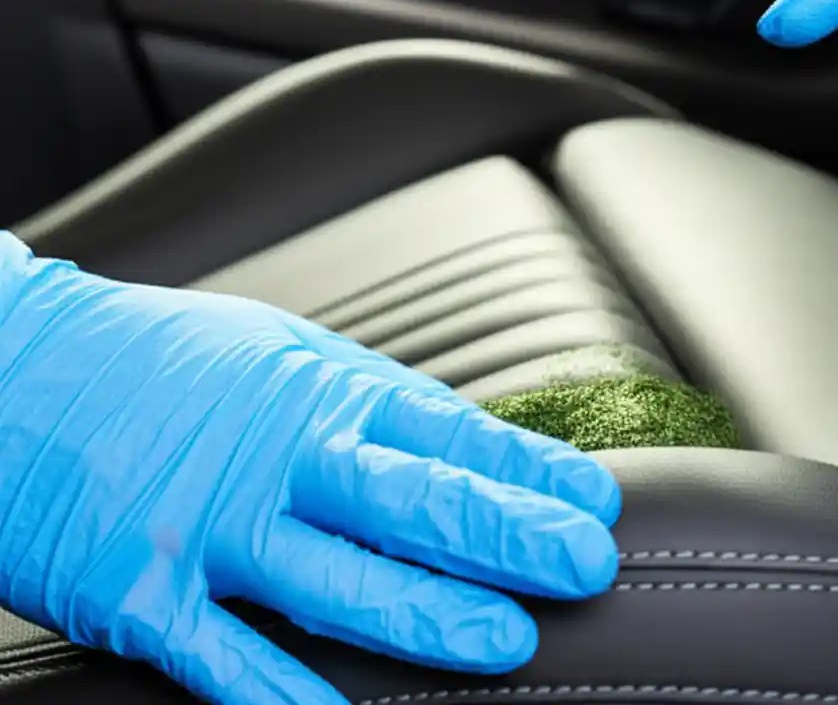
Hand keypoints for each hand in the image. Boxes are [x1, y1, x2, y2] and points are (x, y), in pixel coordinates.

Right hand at [0, 233, 620, 704]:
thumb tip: (463, 449)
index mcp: (314, 392)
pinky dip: (291, 694)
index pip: (446, 434)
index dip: (528, 472)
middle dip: (510, 537)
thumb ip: (364, 408)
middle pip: (413, 503)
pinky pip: (230, 660)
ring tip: (509, 641)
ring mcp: (208, 529)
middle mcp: (271, 459)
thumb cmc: (159, 363)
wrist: (14, 366)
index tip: (590, 501)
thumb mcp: (277, 356)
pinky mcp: (142, 593)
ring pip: (339, 586)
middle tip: (584, 565)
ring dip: (430, 618)